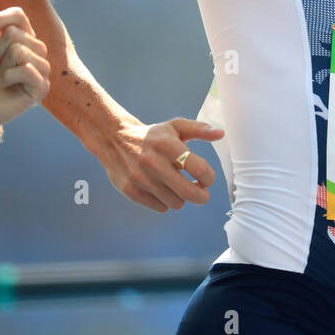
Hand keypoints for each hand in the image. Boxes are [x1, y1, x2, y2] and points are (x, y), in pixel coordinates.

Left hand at [0, 0, 50, 135]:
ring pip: (21, 50)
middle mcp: (37, 51)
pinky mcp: (42, 87)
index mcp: (24, 36)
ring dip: (0, 66)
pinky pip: (27, 69)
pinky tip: (4, 86)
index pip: (18, 15)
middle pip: (16, 34)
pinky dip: (7, 77)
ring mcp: (41, 69)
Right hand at [103, 118, 224, 211]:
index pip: (199, 169)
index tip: (207, 179)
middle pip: (188, 193)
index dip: (209, 178)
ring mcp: (140, 178)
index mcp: (168, 144)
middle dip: (201, 196)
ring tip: (177, 186)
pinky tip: (162, 189)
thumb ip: (199, 129)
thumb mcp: (175, 127)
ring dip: (181, 198)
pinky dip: (165, 202)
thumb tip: (220, 134)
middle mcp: (153, 162)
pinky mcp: (130, 191)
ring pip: (175, 203)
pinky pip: (160, 207)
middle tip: (202, 193)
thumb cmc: (152, 135)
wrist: (114, 140)